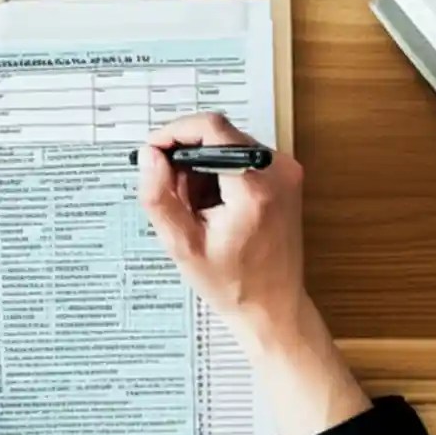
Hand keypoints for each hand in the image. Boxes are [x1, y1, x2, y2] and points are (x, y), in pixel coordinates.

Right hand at [137, 113, 307, 348]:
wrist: (272, 305)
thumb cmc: (232, 283)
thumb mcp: (182, 245)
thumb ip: (159, 196)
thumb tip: (149, 156)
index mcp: (254, 189)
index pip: (211, 129)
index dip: (175, 132)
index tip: (153, 151)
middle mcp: (278, 172)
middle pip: (218, 135)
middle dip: (187, 158)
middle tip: (175, 194)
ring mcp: (286, 172)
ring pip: (228, 144)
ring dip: (202, 167)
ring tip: (196, 208)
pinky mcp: (286, 176)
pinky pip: (242, 156)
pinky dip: (220, 172)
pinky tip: (214, 206)